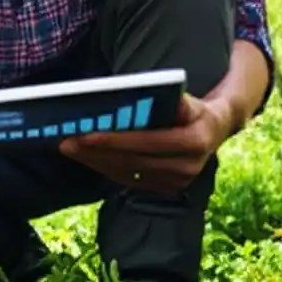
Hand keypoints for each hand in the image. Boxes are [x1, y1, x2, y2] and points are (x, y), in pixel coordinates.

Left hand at [59, 94, 234, 196]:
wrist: (213, 131)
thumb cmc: (194, 110)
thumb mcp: (190, 100)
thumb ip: (175, 100)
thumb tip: (151, 92)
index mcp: (195, 141)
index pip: (149, 142)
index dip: (116, 139)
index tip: (86, 134)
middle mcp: (187, 168)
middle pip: (132, 160)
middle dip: (97, 151)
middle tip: (68, 141)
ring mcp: (176, 182)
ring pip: (127, 172)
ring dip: (95, 161)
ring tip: (70, 148)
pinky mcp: (165, 189)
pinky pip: (129, 179)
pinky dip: (105, 167)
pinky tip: (86, 157)